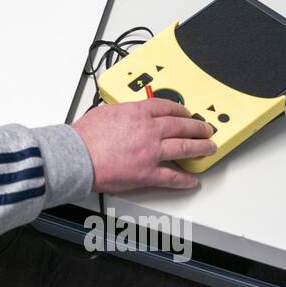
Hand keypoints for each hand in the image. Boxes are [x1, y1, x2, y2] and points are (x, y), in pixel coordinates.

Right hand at [72, 98, 216, 193]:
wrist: (76, 156)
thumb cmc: (84, 137)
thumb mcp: (105, 112)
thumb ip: (122, 113)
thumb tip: (126, 116)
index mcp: (138, 112)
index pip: (167, 107)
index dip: (181, 110)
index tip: (186, 113)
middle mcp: (149, 130)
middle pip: (182, 126)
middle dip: (197, 127)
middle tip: (205, 129)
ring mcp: (151, 152)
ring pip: (185, 148)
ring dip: (200, 148)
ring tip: (209, 148)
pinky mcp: (148, 173)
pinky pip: (172, 177)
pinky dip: (184, 179)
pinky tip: (191, 180)